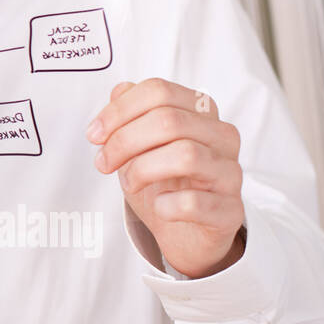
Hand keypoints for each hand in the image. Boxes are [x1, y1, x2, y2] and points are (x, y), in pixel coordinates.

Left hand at [88, 78, 244, 278]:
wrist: (186, 232)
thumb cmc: (162, 182)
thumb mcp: (138, 144)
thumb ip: (131, 113)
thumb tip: (120, 90)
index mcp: (201, 111)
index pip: (159, 91)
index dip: (119, 111)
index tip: (94, 135)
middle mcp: (222, 136)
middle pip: (169, 120)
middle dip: (124, 141)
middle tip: (103, 163)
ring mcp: (230, 173)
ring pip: (186, 154)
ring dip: (142, 169)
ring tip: (129, 183)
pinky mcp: (230, 210)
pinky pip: (194, 202)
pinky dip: (166, 205)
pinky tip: (159, 207)